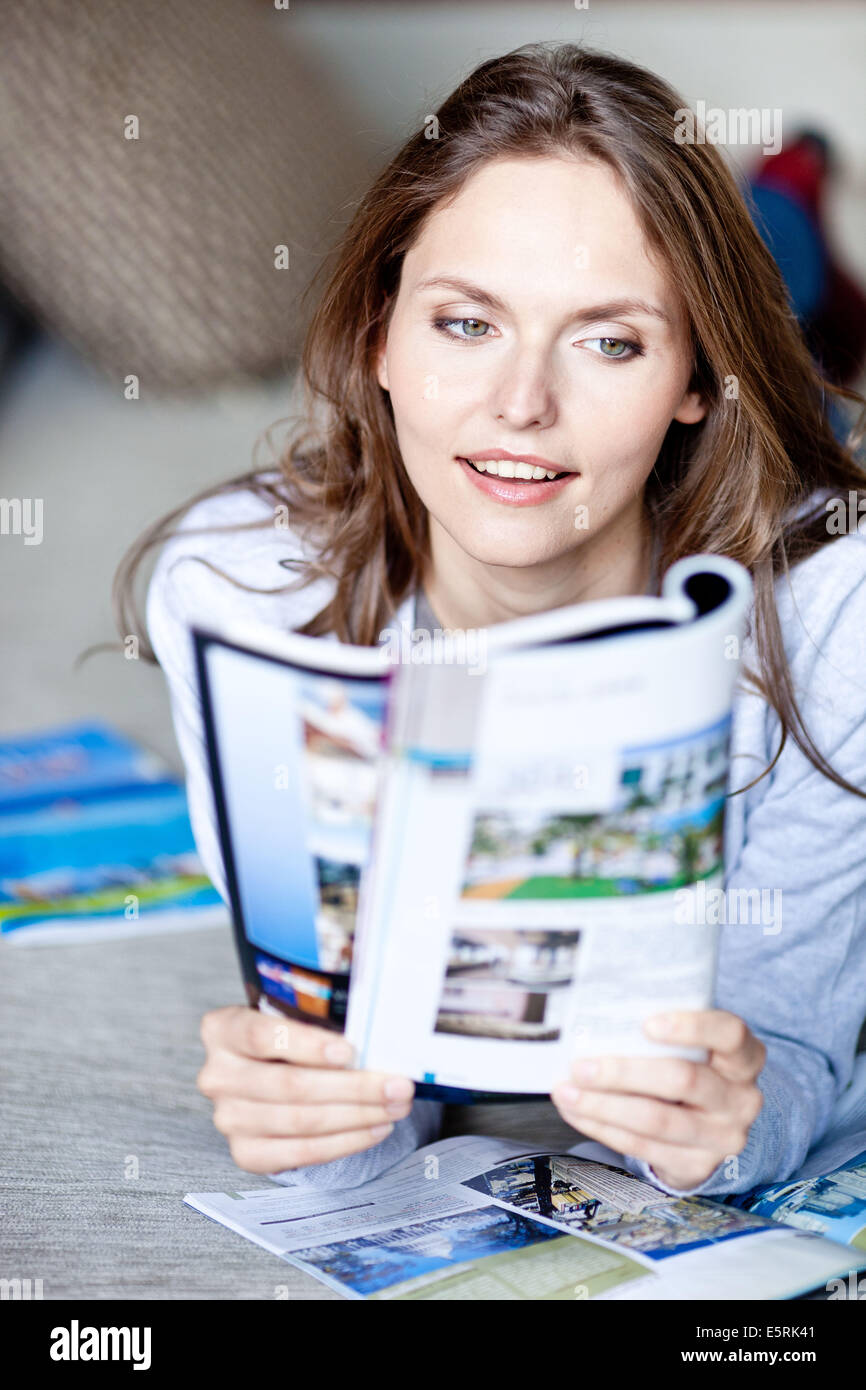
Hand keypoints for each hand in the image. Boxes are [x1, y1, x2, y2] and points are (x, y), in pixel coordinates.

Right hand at [197, 1005, 414, 1173]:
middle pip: (290, 1085)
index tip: (349, 1051)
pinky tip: (374, 1129)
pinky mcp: (247, 1153)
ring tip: (395, 1106)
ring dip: (357, 1116)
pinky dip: (345, 1142)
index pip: (263, 1036)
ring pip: (300, 1121)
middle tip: (397, 1085)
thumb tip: (377, 1023)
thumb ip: (322, 1014)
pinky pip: (301, 1152)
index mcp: (223, 1029)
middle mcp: (217, 1076)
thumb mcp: (296, 1014)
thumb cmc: (291, 1037)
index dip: (308, 1046)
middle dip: (353, 1087)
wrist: (269, 1071)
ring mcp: (229, 1118)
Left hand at [550, 1009, 765, 1190]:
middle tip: (581, 1065)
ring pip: (657, 1119)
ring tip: (567, 1092)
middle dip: (625, 1072)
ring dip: (604, 1105)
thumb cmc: (692, 1068)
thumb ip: (664, 1030)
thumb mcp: (693, 1047)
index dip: (691, 1026)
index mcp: (744, 1057)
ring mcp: (722, 1137)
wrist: (712, 1128)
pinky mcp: (696, 1165)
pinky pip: (642, 1146)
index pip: (729, 1033)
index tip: (646, 1023)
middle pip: (684, 1080)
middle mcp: (741, 1098)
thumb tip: (596, 1012)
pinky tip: (577, 1111)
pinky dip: (602, 1127)